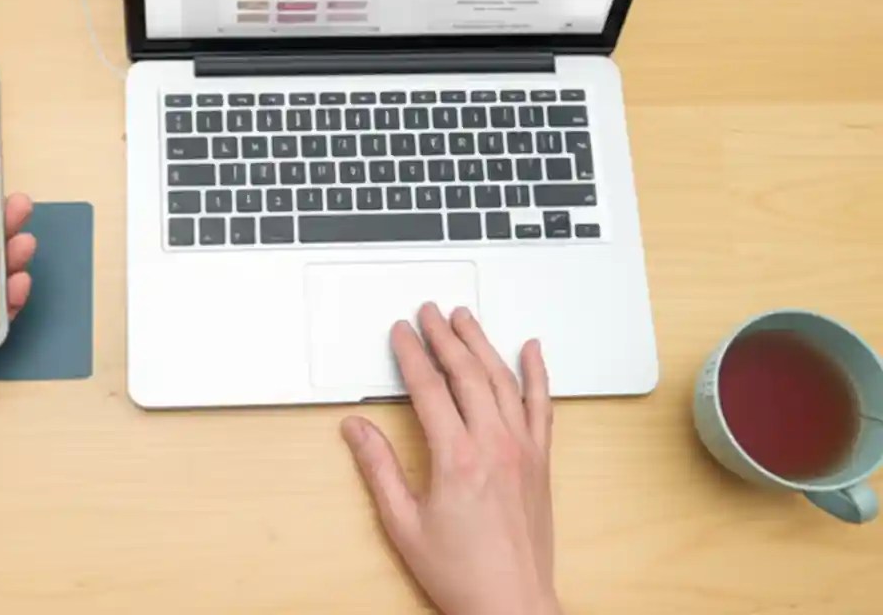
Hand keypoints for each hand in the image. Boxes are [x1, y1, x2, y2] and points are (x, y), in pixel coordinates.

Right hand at [341, 304, 557, 614]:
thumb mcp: (403, 523)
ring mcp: (523, 450)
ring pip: (503, 380)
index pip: (429, 388)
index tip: (401, 333)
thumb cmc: (461, 572)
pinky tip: (532, 350)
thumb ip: (378, 469)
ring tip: (466, 319)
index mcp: (457, 458)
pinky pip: (542, 405)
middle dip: (445, 336)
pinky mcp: (540, 460)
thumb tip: (356, 429)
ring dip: (483, 344)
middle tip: (429, 313)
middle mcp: (495, 445)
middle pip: (467, 373)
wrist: (511, 603)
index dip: (412, 354)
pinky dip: (537, 373)